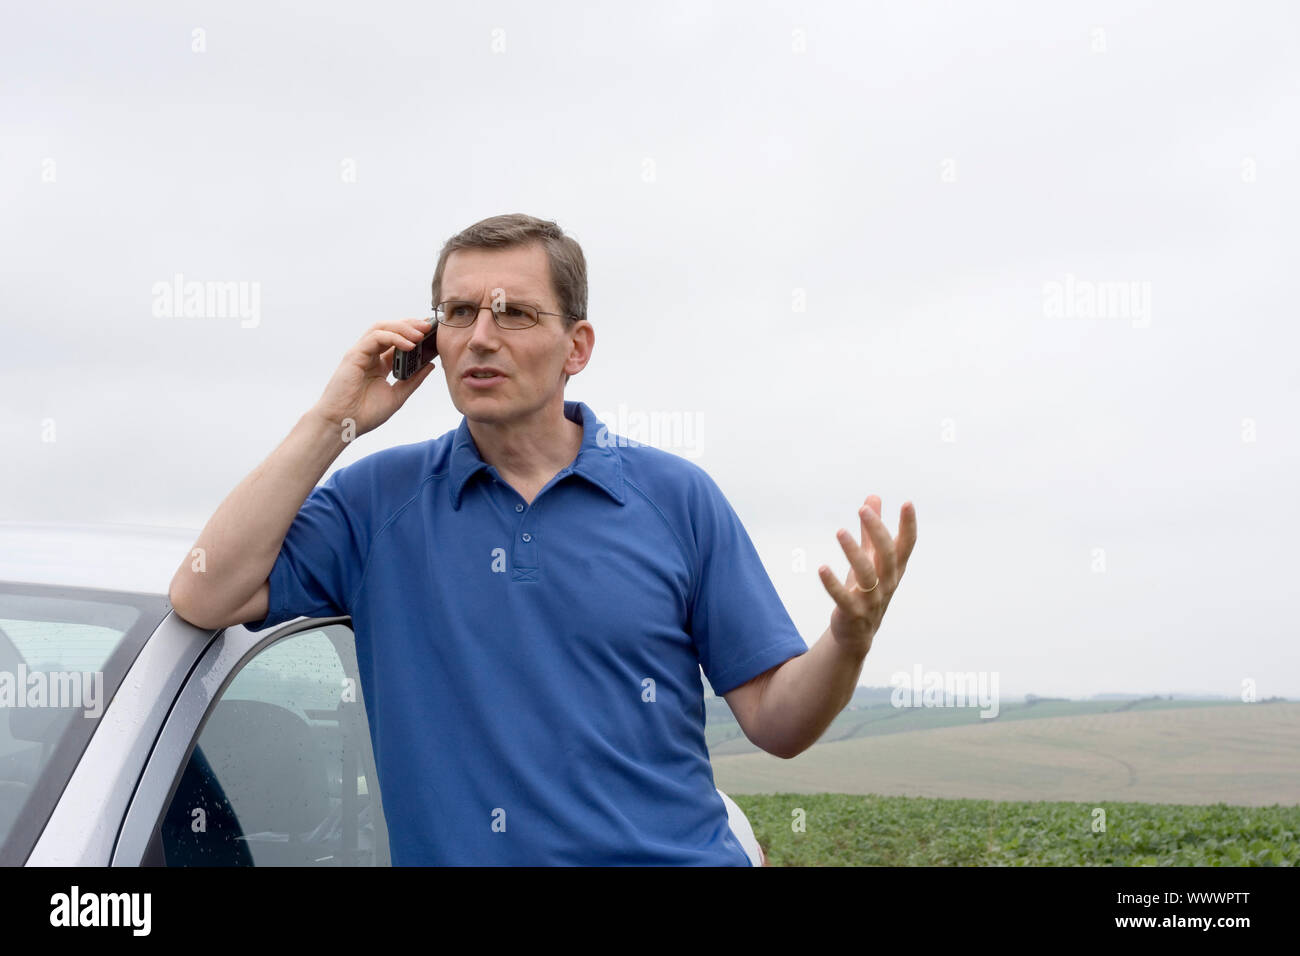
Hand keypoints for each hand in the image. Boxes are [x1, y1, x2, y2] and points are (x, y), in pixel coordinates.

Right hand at [311, 318, 437, 436]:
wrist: (343, 425)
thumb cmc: (365, 414)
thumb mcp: (397, 396)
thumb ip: (413, 380)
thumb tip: (430, 365)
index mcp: (379, 365)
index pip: (397, 341)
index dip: (414, 334)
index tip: (432, 333)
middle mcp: (370, 355)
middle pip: (390, 329)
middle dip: (410, 325)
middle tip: (429, 327)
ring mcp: (361, 353)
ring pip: (382, 328)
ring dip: (403, 328)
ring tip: (421, 333)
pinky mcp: (354, 355)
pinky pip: (376, 337)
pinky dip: (394, 337)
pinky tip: (409, 345)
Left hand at [817, 495, 916, 656]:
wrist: (857, 634)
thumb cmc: (866, 590)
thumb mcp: (870, 560)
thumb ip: (870, 530)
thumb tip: (873, 497)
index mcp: (893, 569)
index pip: (906, 545)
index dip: (908, 526)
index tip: (907, 503)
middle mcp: (886, 583)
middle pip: (887, 555)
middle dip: (877, 530)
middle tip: (863, 508)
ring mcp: (871, 600)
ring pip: (866, 574)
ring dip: (853, 552)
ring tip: (840, 531)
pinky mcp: (853, 613)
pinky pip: (843, 598)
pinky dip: (832, 584)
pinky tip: (821, 569)